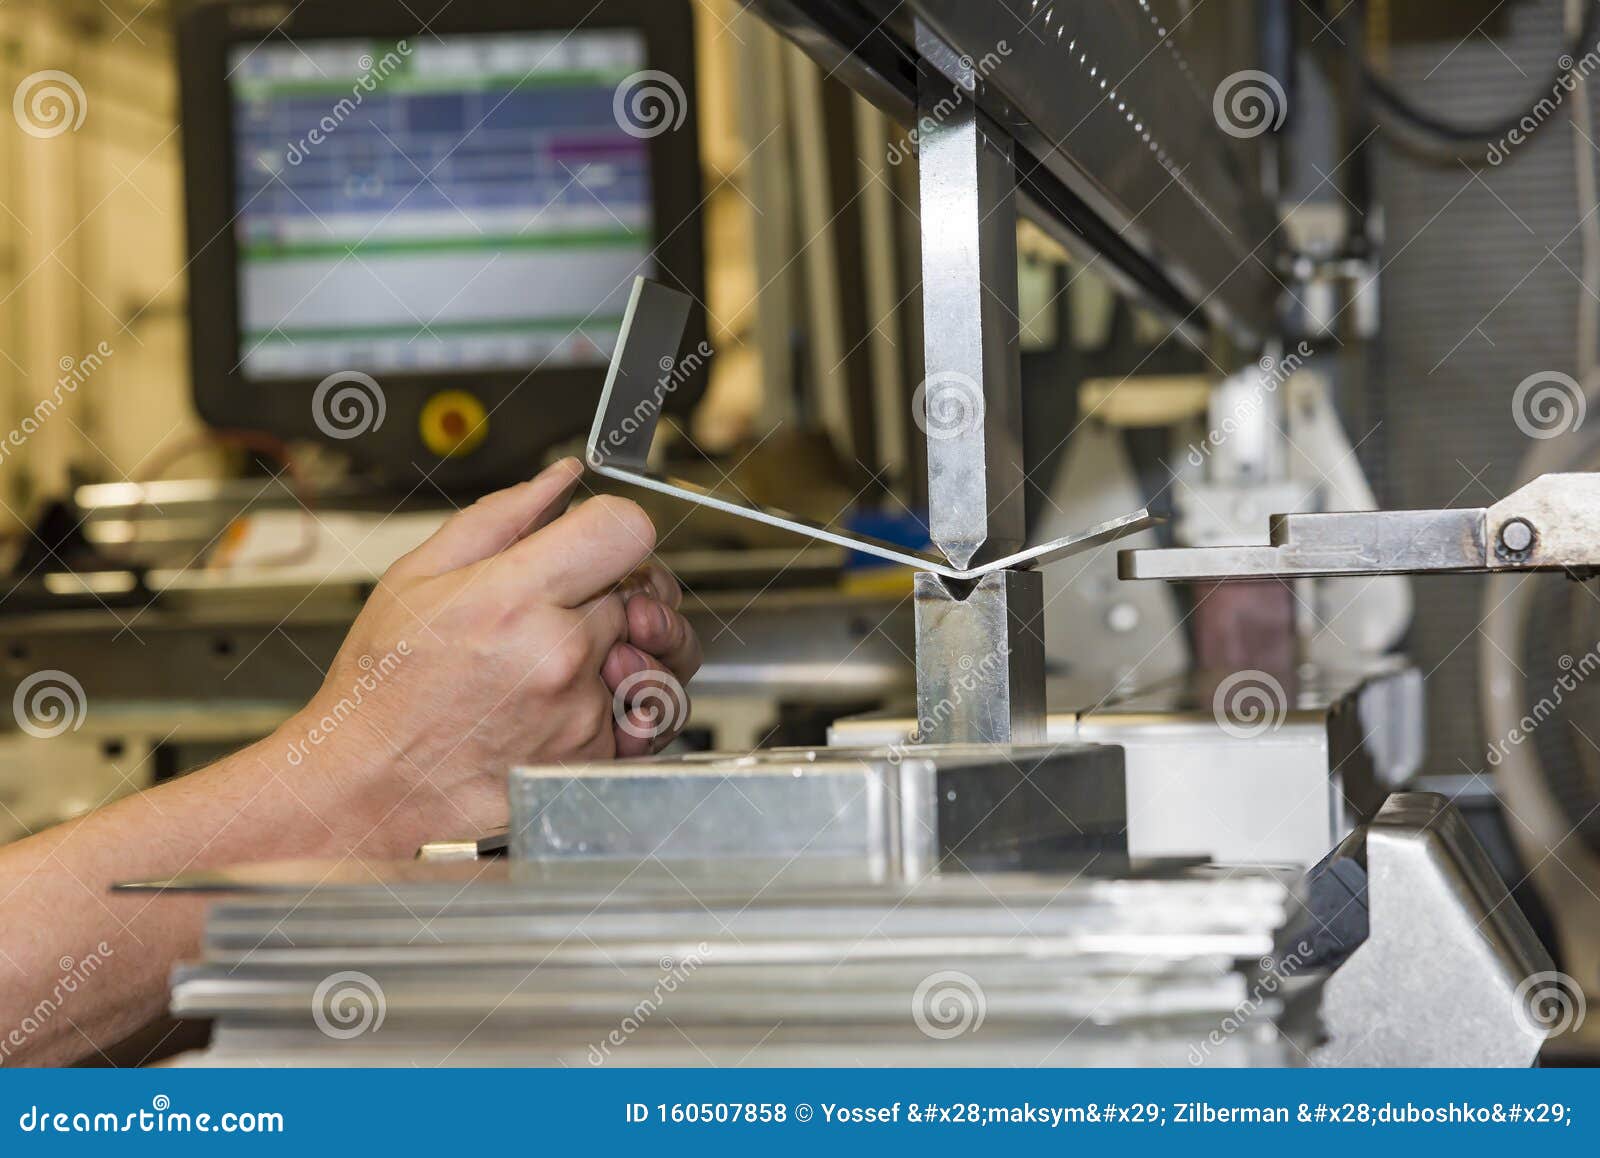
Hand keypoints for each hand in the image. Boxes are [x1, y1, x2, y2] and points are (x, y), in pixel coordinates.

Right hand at [282, 458, 684, 853]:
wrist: (371, 789)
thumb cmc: (383, 691)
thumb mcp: (418, 578)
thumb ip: (503, 517)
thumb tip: (561, 480)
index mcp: (515, 597)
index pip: (626, 530)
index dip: (613, 527)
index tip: (591, 541)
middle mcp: (560, 654)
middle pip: (641, 589)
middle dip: (610, 589)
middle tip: (563, 606)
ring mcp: (583, 711)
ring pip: (652, 652)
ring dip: (625, 647)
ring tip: (570, 656)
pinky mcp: (594, 757)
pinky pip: (643, 712)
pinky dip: (620, 703)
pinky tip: (574, 700)